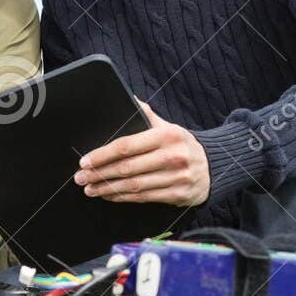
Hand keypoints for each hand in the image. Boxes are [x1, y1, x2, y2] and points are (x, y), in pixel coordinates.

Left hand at [74, 100, 210, 205]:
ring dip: (108, 189)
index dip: (102, 155)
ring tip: (90, 189)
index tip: (85, 161)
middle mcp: (173, 156)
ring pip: (134, 186)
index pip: (127, 146)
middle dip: (100, 174)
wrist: (214, 167)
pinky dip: (123, 198)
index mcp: (167, 135)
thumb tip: (129, 98)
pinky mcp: (178, 194)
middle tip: (81, 178)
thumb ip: (147, 115)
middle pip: (127, 168)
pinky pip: (144, 198)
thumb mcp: (169, 127)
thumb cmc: (182, 145)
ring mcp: (177, 177)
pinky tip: (109, 195)